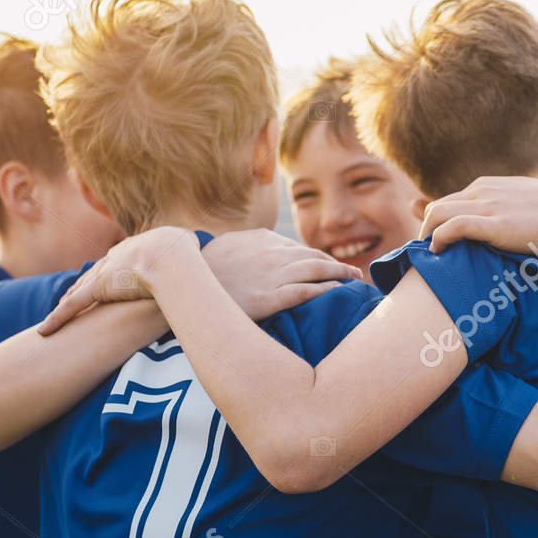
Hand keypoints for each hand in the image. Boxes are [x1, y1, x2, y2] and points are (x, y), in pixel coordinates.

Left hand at [37, 226, 200, 335]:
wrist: (176, 259)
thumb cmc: (197, 262)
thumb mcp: (207, 263)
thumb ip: (211, 272)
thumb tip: (233, 282)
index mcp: (147, 248)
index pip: (127, 261)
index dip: (120, 271)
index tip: (117, 279)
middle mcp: (124, 255)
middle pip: (102, 271)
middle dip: (91, 282)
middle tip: (81, 292)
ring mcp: (110, 271)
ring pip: (84, 288)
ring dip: (71, 301)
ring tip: (59, 314)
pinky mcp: (99, 288)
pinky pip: (73, 304)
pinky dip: (58, 318)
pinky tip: (45, 330)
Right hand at [203, 229, 360, 320]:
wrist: (183, 279)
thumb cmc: (202, 267)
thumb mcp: (228, 246)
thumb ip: (249, 246)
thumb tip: (261, 247)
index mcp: (264, 239)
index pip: (300, 249)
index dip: (320, 258)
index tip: (332, 267)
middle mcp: (273, 253)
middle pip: (314, 257)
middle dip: (336, 265)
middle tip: (354, 274)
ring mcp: (272, 275)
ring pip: (317, 270)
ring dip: (340, 274)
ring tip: (354, 281)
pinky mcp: (270, 297)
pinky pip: (306, 291)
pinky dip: (326, 290)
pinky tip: (338, 293)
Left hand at [419, 176, 537, 254]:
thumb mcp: (525, 207)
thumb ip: (505, 211)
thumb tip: (501, 228)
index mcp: (488, 186)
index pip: (450, 201)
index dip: (437, 224)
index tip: (434, 246)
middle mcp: (483, 191)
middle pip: (438, 207)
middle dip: (426, 231)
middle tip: (426, 256)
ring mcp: (487, 206)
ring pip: (438, 214)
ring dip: (427, 236)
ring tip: (429, 257)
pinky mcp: (493, 223)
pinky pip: (453, 226)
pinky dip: (439, 239)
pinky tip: (438, 253)